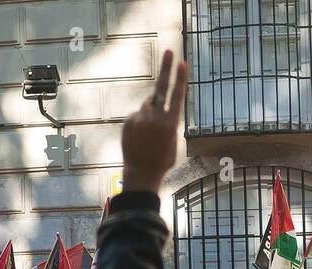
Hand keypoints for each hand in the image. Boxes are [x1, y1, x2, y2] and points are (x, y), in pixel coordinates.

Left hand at [120, 50, 186, 193]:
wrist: (141, 173)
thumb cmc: (161, 161)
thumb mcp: (172, 142)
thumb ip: (167, 122)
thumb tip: (156, 107)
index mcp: (171, 124)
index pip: (178, 96)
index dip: (181, 78)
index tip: (183, 62)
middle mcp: (156, 118)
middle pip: (162, 87)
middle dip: (166, 68)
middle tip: (169, 51)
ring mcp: (141, 119)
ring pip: (147, 106)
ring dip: (149, 114)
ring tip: (148, 135)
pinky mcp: (129, 121)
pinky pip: (136, 116)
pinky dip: (138, 123)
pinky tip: (139, 138)